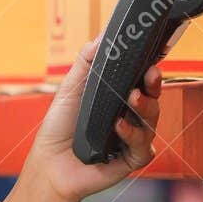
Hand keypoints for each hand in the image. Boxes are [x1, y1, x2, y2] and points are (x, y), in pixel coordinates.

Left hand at [24, 38, 162, 201]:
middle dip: (154, 85)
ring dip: (145, 108)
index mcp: (119, 100)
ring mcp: (133, 139)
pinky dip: (132, 135)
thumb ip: (87, 63)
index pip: (141, 82)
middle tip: (150, 74)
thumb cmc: (59, 129)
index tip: (151, 58)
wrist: (48, 164)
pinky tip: (119, 126)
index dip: (149, 71)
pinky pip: (143, 147)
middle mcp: (130, 118)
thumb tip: (101, 36)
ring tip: (133, 98)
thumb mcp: (70, 90)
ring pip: (152, 121)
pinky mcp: (131, 160)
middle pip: (153, 99)